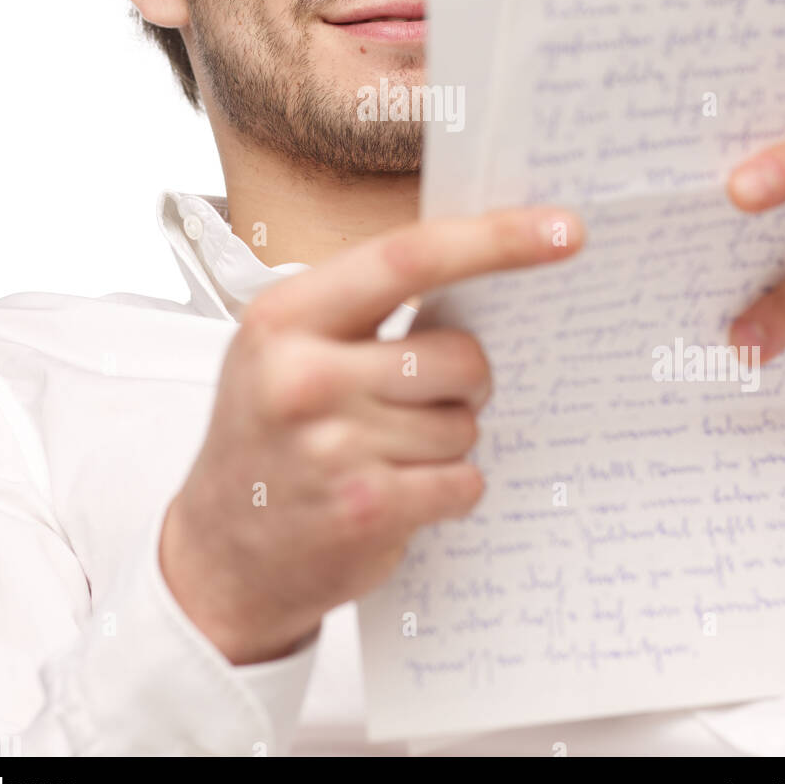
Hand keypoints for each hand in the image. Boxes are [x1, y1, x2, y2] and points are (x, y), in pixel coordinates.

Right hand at [159, 205, 582, 664]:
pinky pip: (463, 481)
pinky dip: (447, 489)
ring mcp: (333, 446)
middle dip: (467, 379)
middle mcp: (302, 375)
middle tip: (424, 399)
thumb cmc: (268, 435)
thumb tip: (487, 276)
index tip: (565, 229)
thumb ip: (366, 308)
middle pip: (460, 356)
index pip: (409, 257)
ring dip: (447, 441)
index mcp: (286, 316)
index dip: (495, 239)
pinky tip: (396, 493)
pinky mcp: (367, 508)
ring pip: (465, 424)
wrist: (219, 554)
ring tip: (386, 454)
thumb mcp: (287, 349)